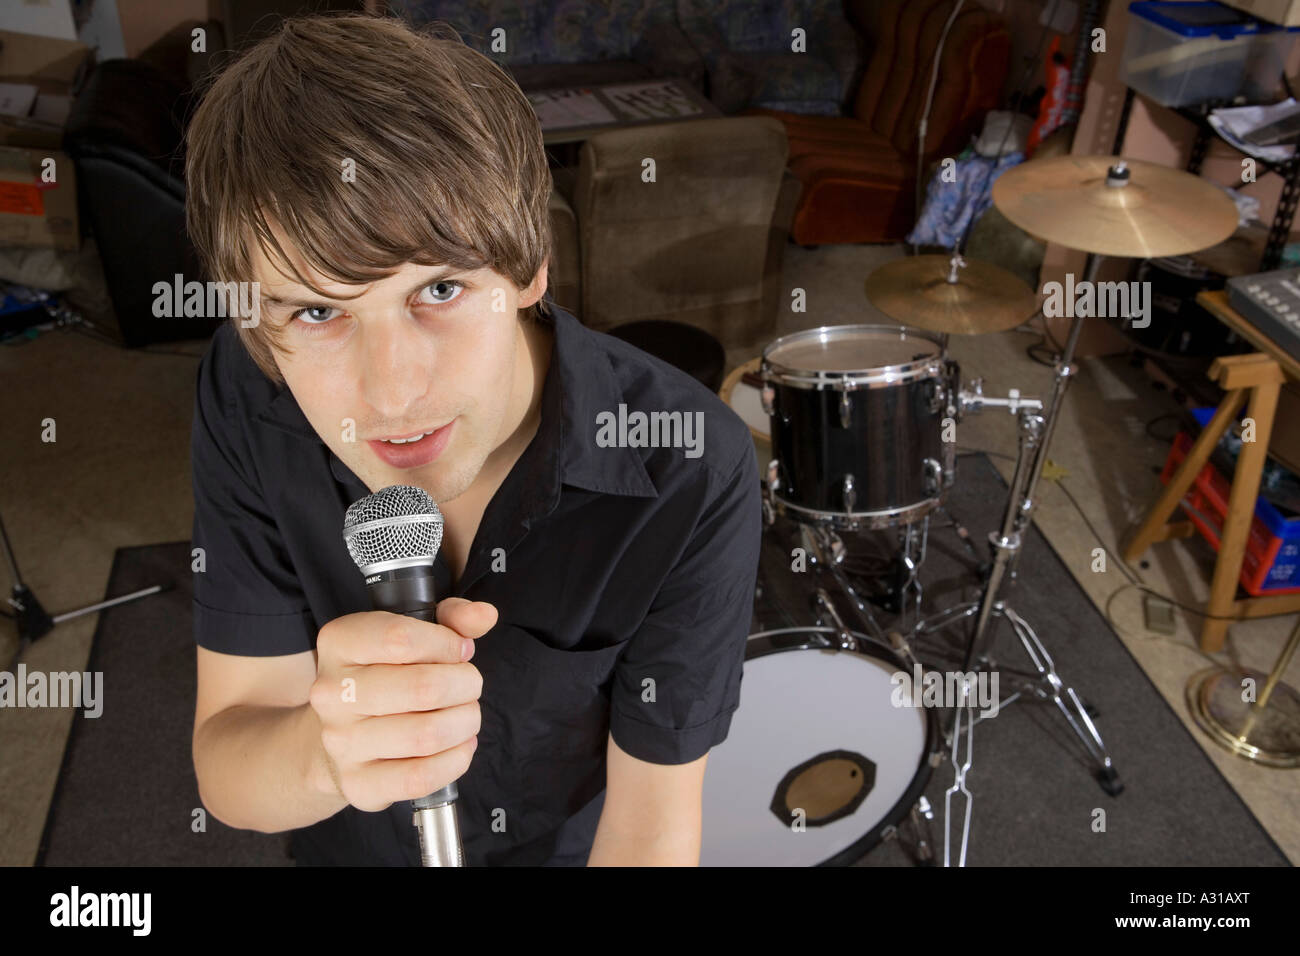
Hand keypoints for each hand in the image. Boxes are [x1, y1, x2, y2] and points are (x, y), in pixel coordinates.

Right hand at [309, 598, 497, 811]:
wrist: (343, 732)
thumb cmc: (386, 675)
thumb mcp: (413, 633)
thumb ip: (452, 619)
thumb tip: (484, 615)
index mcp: (340, 643)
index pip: (401, 638)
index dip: (447, 644)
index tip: (459, 651)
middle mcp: (332, 693)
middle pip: (422, 688)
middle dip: (465, 684)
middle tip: (469, 685)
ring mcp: (341, 742)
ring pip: (427, 735)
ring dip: (465, 722)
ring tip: (466, 714)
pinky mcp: (359, 783)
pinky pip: (421, 777)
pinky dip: (456, 759)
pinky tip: (459, 744)